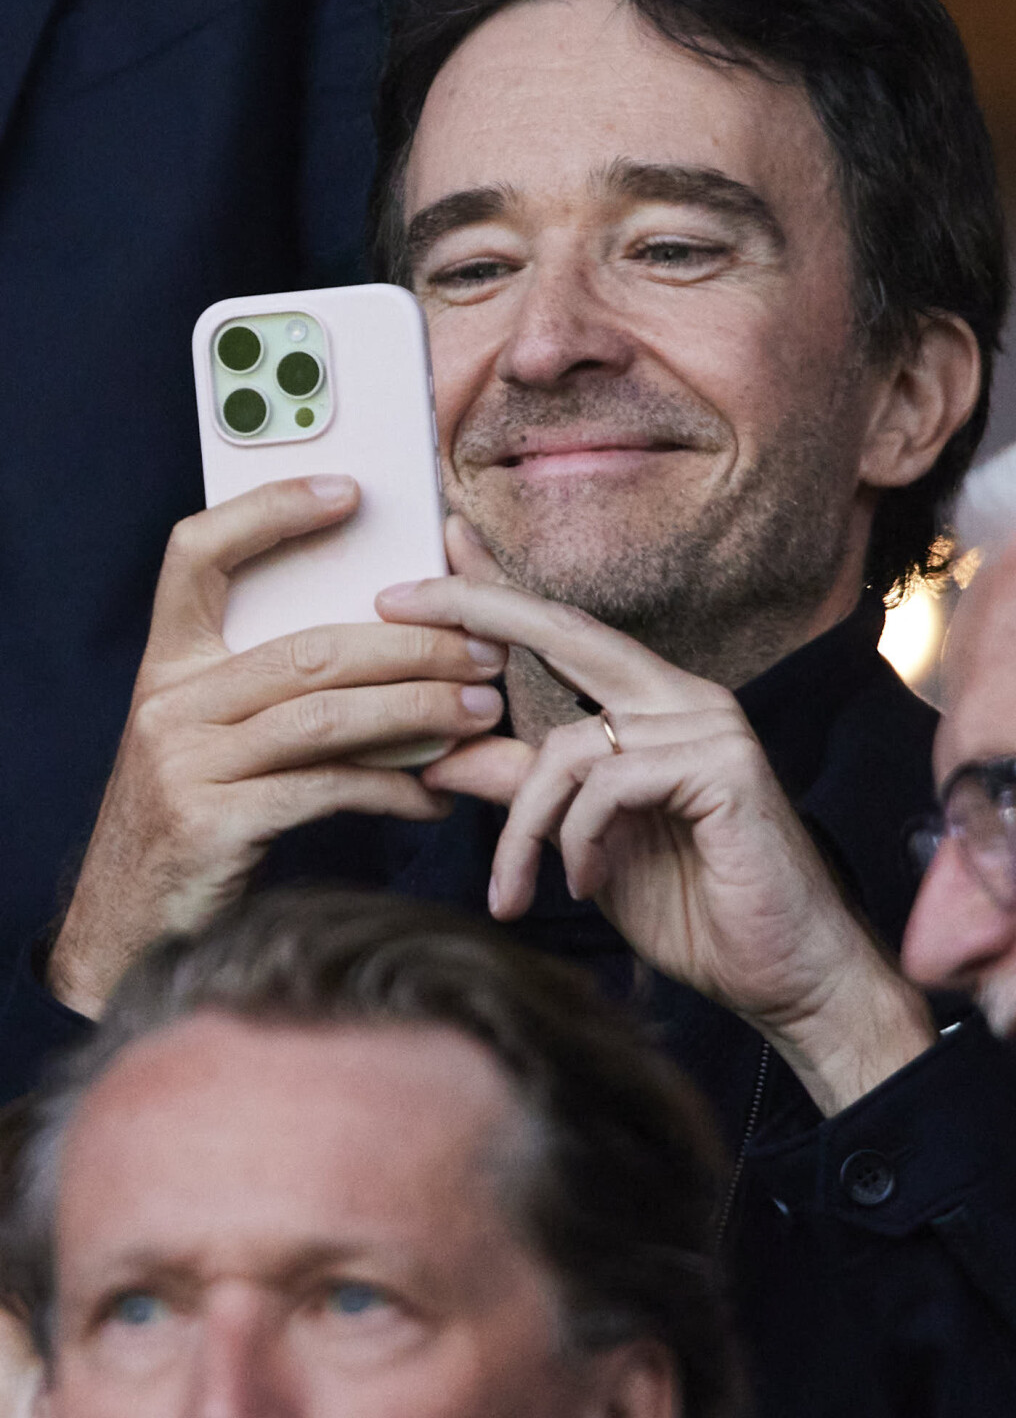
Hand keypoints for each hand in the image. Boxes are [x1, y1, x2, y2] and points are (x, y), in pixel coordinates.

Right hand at [49, 480, 506, 1017]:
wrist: (127, 928)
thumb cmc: (199, 817)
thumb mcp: (214, 737)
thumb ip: (275, 684)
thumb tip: (400, 636)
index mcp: (167, 662)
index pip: (197, 552)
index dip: (269, 510)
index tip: (350, 490)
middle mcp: (168, 702)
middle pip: (308, 646)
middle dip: (412, 643)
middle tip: (486, 648)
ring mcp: (184, 764)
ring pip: (326, 714)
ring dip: (420, 710)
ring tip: (482, 710)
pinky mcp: (210, 824)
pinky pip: (326, 789)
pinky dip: (394, 788)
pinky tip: (437, 794)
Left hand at [379, 522, 934, 1112]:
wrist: (786, 978)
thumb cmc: (696, 910)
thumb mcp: (583, 845)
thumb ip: (524, 791)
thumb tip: (439, 756)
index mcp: (653, 707)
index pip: (561, 635)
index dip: (490, 596)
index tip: (411, 582)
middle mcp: (683, 699)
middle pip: (564, 632)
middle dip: (475, 608)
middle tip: (393, 602)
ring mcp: (709, 726)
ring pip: (569, 746)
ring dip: (525, 829)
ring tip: (517, 890)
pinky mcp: (724, 766)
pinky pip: (610, 784)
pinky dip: (581, 841)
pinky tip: (587, 886)